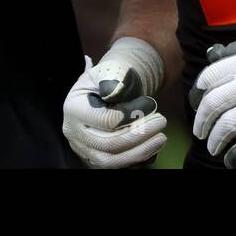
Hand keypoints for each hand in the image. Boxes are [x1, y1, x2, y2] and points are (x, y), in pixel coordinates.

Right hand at [62, 37, 167, 167]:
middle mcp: (74, 132)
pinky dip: (135, 158)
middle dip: (139, 135)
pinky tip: (152, 146)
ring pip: (110, 161)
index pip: (105, 120)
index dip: (131, 114)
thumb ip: (113, 78)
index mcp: (74, 108)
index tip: (151, 104)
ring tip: (160, 139)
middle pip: (107, 144)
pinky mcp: (95, 156)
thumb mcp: (110, 70)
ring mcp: (83, 148)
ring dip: (139, 152)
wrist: (107, 88)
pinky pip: (115, 165)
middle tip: (161, 121)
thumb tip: (115, 90)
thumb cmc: (110, 78)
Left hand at [190, 25, 235, 167]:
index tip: (197, 104)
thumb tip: (215, 52)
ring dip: (215, 140)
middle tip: (201, 131)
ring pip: (225, 126)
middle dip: (202, 121)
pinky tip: (231, 162)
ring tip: (213, 148)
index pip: (208, 79)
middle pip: (211, 105)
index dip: (198, 94)